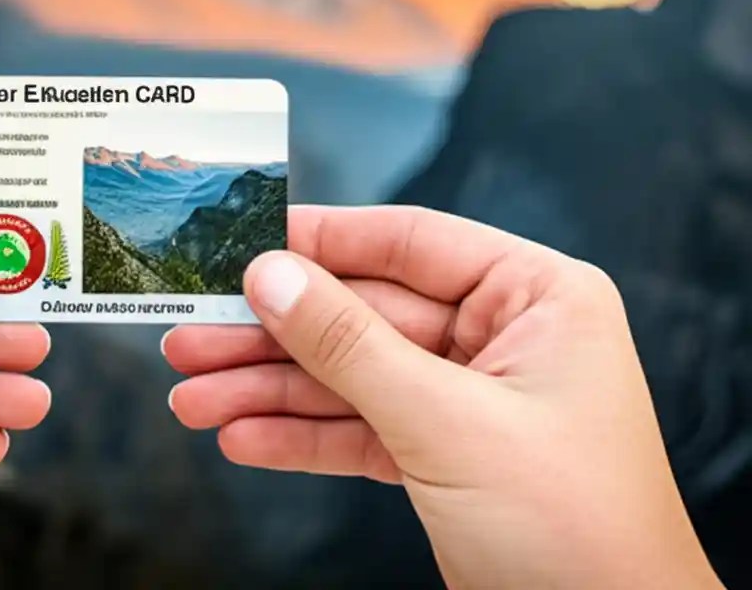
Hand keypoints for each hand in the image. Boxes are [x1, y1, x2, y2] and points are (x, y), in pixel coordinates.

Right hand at [165, 206, 721, 588]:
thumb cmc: (579, 529)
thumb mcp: (448, 421)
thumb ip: (351, 345)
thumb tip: (274, 278)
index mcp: (536, 299)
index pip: (409, 244)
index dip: (321, 243)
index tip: (244, 246)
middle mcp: (501, 340)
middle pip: (362, 316)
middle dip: (273, 336)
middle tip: (194, 336)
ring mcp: (467, 399)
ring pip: (348, 377)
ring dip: (268, 391)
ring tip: (194, 397)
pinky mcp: (440, 456)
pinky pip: (356, 430)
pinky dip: (298, 437)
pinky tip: (242, 437)